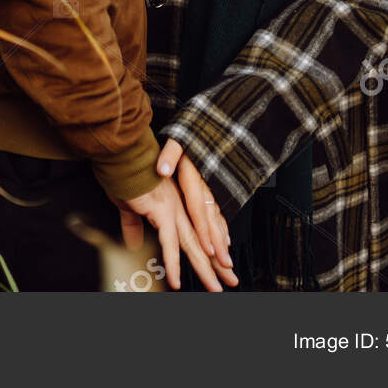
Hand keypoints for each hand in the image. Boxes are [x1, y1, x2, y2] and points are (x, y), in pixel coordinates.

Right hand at [115, 174, 236, 290]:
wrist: (122, 157)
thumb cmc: (126, 176)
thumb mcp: (130, 207)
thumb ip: (134, 226)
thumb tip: (133, 243)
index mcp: (177, 205)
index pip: (198, 233)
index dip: (211, 250)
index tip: (222, 265)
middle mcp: (181, 208)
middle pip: (203, 242)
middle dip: (218, 265)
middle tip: (231, 281)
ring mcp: (174, 210)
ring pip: (193, 246)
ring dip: (205, 269)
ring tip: (215, 287)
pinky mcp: (161, 211)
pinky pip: (169, 243)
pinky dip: (172, 264)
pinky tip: (176, 280)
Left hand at [158, 137, 231, 264]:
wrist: (214, 120)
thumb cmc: (193, 129)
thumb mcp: (179, 137)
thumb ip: (171, 153)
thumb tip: (161, 167)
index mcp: (196, 176)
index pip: (199, 208)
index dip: (204, 231)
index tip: (207, 250)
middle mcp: (207, 185)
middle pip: (213, 220)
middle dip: (219, 246)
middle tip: (224, 267)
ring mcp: (214, 186)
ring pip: (219, 218)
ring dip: (222, 241)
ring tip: (226, 262)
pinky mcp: (215, 185)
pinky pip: (220, 210)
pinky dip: (223, 227)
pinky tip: (225, 239)